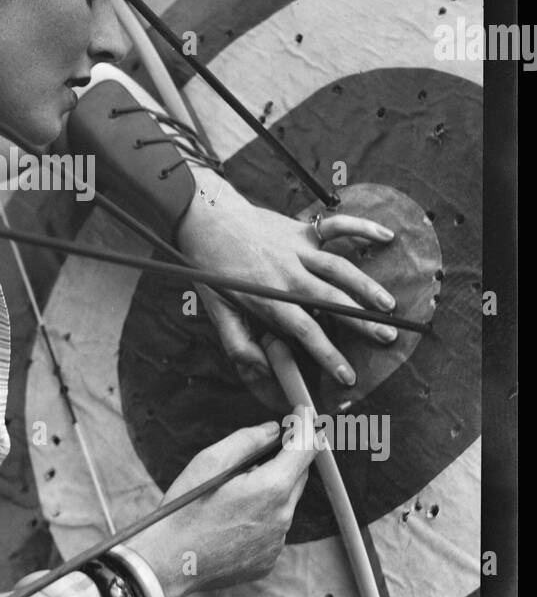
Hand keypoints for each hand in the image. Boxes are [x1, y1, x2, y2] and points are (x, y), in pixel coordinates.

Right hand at [127, 413, 318, 596]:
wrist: (168, 562)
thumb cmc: (185, 509)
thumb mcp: (209, 461)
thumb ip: (247, 440)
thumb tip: (272, 430)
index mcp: (271, 489)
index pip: (305, 449)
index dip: (306, 426)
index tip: (304, 412)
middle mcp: (283, 517)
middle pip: (298, 476)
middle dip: (285, 460)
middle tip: (253, 456)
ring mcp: (277, 542)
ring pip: (285, 504)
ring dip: (270, 491)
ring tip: (232, 495)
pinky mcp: (268, 560)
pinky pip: (274, 529)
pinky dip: (262, 518)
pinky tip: (232, 520)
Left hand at [178, 176, 397, 391]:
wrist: (206, 221)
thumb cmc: (213, 269)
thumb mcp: (218, 312)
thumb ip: (239, 344)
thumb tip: (264, 369)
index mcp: (269, 298)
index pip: (305, 331)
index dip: (328, 355)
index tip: (348, 375)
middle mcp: (287, 274)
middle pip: (331, 300)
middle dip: (361, 321)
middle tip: (387, 337)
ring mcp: (296, 250)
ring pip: (339, 267)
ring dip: (367, 286)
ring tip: (390, 305)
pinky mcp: (301, 231)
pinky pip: (336, 226)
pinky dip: (362, 227)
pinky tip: (386, 236)